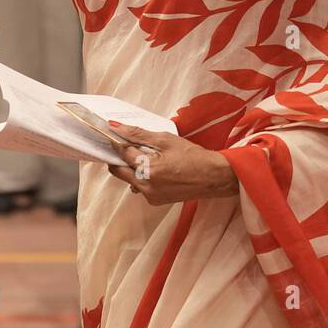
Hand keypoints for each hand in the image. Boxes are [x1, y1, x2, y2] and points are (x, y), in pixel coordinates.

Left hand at [105, 121, 239, 204]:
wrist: (213, 177)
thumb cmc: (193, 156)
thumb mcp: (166, 139)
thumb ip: (138, 134)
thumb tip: (115, 127)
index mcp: (149, 169)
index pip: (122, 153)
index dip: (118, 142)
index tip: (115, 134)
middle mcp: (146, 186)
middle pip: (118, 171)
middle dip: (120, 157)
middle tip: (126, 145)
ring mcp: (150, 195)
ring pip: (128, 179)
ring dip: (131, 167)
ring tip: (147, 156)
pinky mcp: (155, 201)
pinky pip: (140, 187)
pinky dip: (141, 176)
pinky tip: (155, 168)